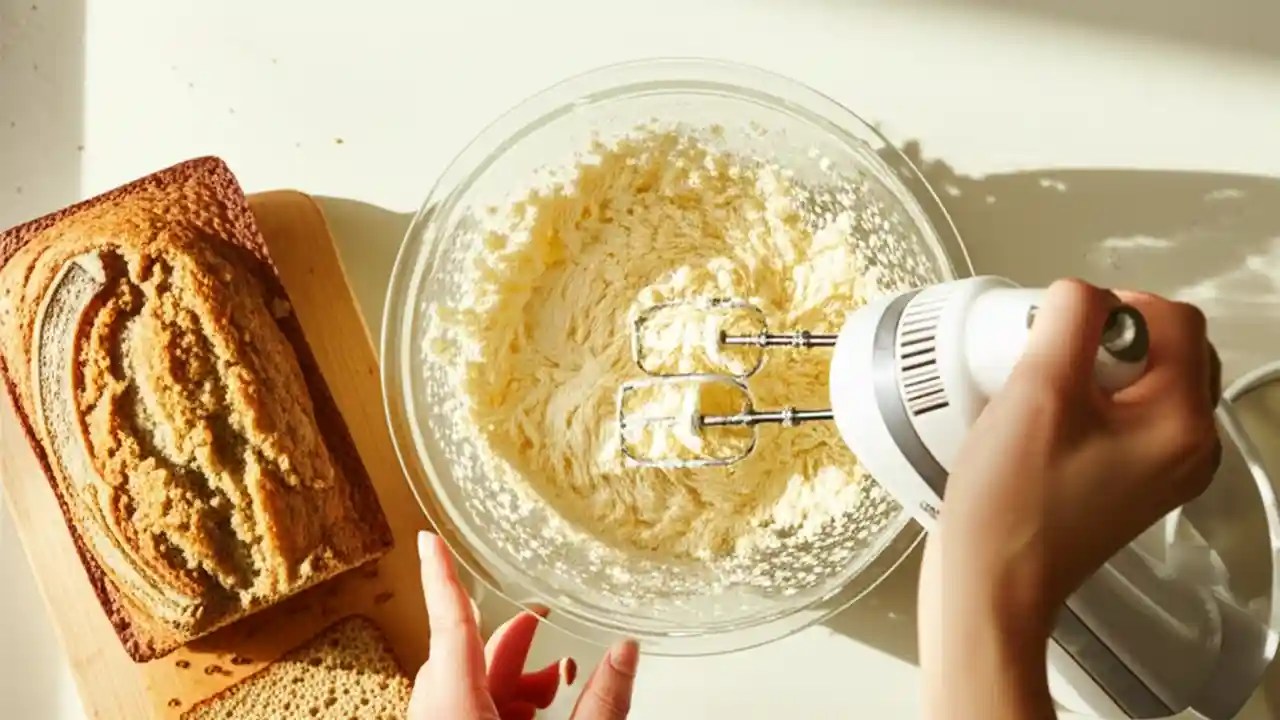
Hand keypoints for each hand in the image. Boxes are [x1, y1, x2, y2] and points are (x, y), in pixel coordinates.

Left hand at [409, 531, 639, 719]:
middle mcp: (435, 718)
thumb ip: (601, 703)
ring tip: (551, 692)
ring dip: (511, 681)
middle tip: (542, 619)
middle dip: (513, 642)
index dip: (441, 577)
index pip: (450, 626)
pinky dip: (496, 704)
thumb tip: (625, 652)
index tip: (429, 541)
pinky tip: (531, 716)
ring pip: (466, 684)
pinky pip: (462, 708)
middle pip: (467, 658)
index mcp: (455, 711)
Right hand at [919, 280, 1220, 717]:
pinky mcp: (1132, 482)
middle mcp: (1190, 448)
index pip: (1175, 319)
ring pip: (1145, 380)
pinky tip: (1044, 421)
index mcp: (1183, 423)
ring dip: (1095, 369)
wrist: (990, 582)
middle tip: (1051, 362)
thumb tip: (1081, 292)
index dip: (1115, 305)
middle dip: (1108, 338)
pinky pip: (1127, 416)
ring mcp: (1164, 469)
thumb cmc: (1012, 504)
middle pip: (1168, 348)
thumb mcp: (1038, 391)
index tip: (1060, 330)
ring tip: (1043, 394)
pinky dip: (1090, 402)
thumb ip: (1069, 321)